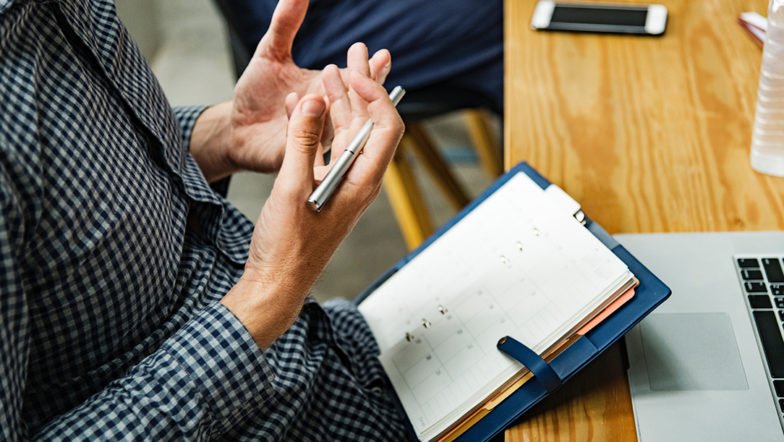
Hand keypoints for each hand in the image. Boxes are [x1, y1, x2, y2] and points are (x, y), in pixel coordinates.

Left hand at [210, 0, 389, 179]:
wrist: (235, 129)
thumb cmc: (257, 94)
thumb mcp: (270, 53)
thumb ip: (286, 24)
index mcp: (327, 92)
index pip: (357, 81)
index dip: (372, 71)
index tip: (382, 55)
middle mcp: (327, 116)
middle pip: (354, 105)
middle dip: (361, 87)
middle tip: (365, 69)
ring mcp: (314, 138)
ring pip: (333, 124)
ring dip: (331, 105)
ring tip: (326, 86)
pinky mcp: (295, 154)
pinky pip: (303, 139)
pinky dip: (301, 120)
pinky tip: (298, 101)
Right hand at [220, 71, 403, 347]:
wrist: (275, 282)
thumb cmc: (288, 246)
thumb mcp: (291, 187)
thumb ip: (302, 141)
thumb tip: (312, 99)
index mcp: (362, 181)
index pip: (386, 128)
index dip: (375, 95)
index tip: (353, 74)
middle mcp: (358, 180)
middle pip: (368, 124)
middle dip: (359, 88)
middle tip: (352, 54)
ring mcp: (341, 183)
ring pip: (345, 133)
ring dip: (336, 102)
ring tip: (326, 71)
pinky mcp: (322, 187)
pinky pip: (324, 148)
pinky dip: (315, 125)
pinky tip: (301, 106)